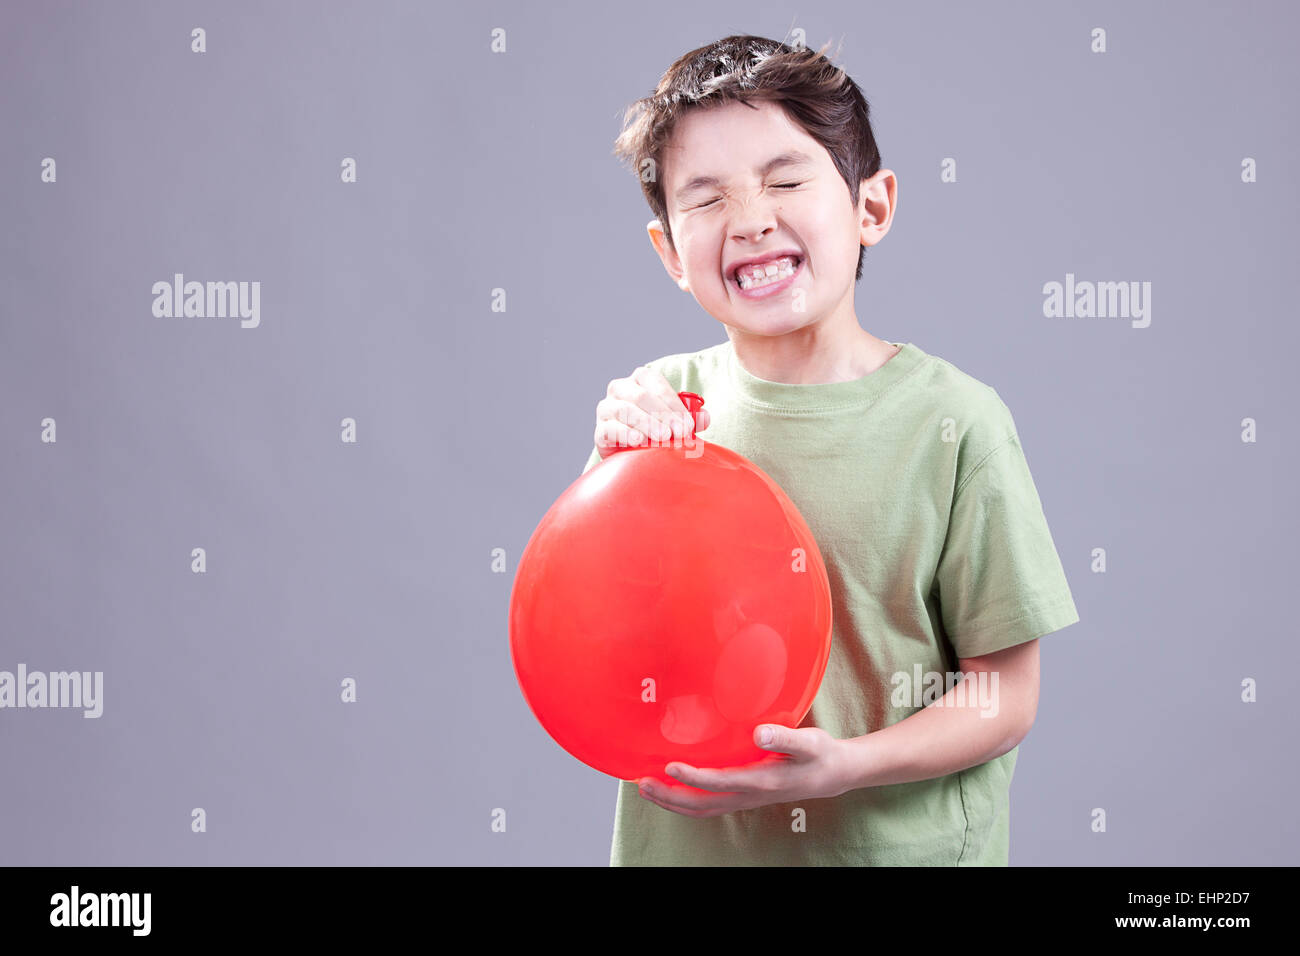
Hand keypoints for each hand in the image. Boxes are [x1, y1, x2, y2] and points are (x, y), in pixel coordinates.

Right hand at [594, 365, 710, 459]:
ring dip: (647, 424)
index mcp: (640, 379)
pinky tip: (639, 440)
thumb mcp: (675, 421)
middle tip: (679, 433)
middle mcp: (620, 389)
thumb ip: (690, 418)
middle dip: (663, 416)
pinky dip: (626, 434)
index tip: (688, 425)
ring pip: (625, 410)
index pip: (656, 383)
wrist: (631, 452)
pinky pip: (610, 429)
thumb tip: (705, 417)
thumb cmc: (655, 429)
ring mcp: (607, 408)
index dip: (673, 403)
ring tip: (663, 438)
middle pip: (640, 396)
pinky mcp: (599, 430)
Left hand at [636, 725, 849, 816]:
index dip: (693, 777)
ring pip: (702, 809)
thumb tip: (759, 733)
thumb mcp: (809, 742)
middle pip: (702, 805)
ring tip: (646, 788)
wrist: (832, 774)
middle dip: (670, 797)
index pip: (720, 782)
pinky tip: (672, 786)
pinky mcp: (743, 796)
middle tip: (641, 783)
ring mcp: (745, 799)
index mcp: (762, 781)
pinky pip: (709, 804)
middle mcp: (749, 795)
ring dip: (672, 801)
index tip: (670, 765)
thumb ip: (785, 738)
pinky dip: (686, 799)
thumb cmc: (819, 754)